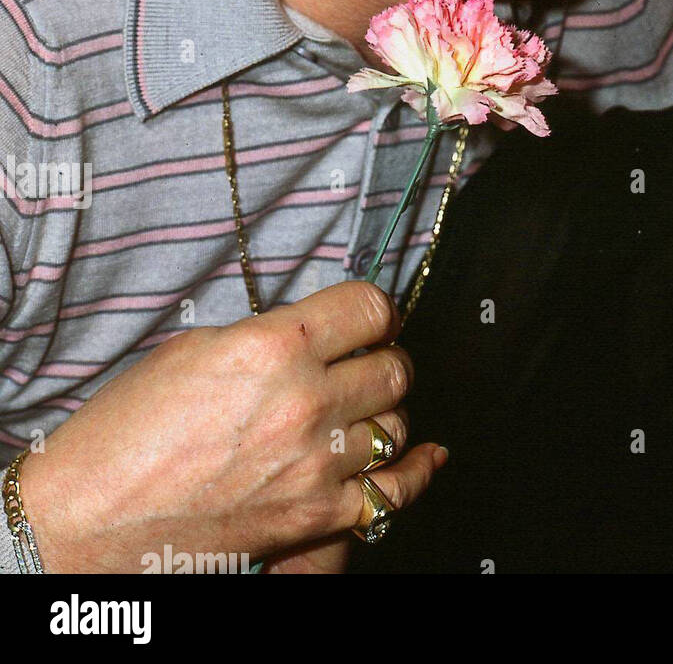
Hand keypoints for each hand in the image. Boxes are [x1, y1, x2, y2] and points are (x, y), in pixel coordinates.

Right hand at [19, 282, 441, 571]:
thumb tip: (313, 331)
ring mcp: (317, 461)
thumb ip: (267, 335)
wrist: (87, 523)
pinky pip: (395, 489)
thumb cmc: (124, 433)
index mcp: (275, 345)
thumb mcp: (194, 350)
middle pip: (394, 366)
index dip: (375, 310)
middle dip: (383, 360)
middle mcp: (306, 399)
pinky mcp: (317, 516)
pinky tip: (427, 454)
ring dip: (385, 414)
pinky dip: (418, 470)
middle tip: (365, 364)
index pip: (370, 307)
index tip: (371, 318)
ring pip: (397, 423)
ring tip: (361, 410)